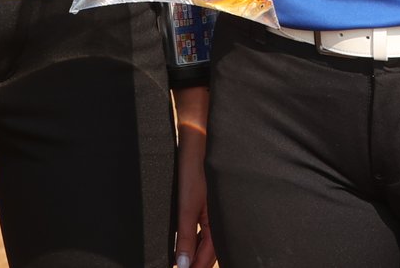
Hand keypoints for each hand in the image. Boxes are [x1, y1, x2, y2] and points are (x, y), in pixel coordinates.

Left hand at [174, 86, 216, 267]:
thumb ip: (185, 236)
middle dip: (197, 262)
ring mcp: (210, 211)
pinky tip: (185, 241)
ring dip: (195, 252)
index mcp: (215, 222)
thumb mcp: (187, 206)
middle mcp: (216, 219)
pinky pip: (201, 227)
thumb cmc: (193, 171)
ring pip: (206, 240)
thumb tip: (183, 264)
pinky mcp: (203, 202)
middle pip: (209, 250)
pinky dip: (194, 238)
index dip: (196, 267)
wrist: (195, 142)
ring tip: (183, 262)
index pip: (209, 256)